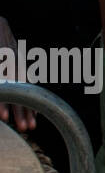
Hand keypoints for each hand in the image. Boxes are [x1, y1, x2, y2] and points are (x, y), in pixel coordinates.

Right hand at [0, 18, 36, 132]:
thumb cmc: (2, 44)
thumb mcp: (10, 55)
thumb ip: (14, 70)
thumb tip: (18, 87)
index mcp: (20, 64)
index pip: (28, 88)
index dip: (30, 104)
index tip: (33, 120)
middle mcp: (15, 64)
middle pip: (22, 91)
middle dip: (25, 110)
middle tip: (28, 128)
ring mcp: (6, 64)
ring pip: (11, 90)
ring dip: (12, 107)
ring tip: (13, 123)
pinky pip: (0, 82)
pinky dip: (1, 97)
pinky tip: (1, 112)